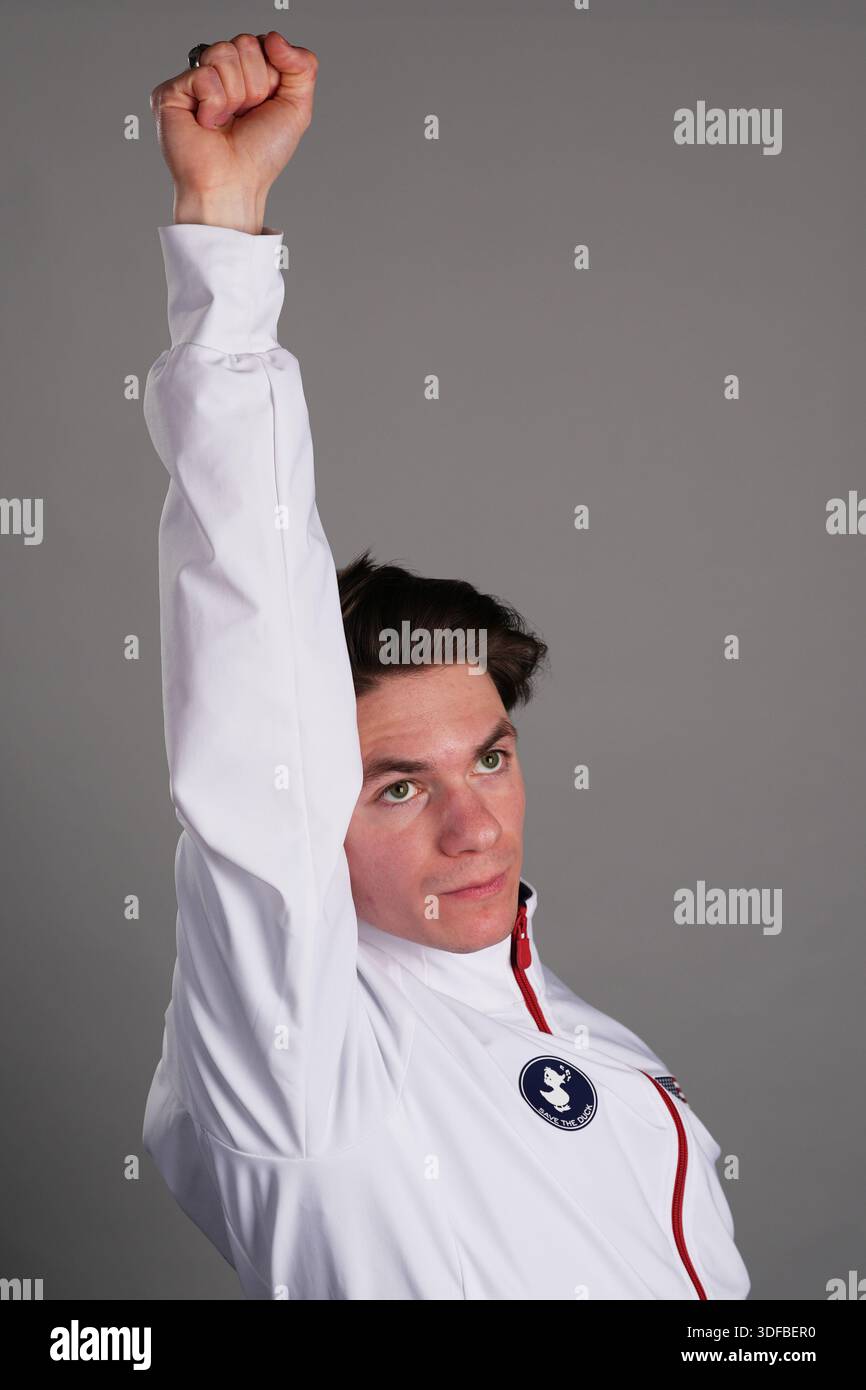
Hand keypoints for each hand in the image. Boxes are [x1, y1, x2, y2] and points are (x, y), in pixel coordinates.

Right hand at [149, 31, 318, 232]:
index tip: (263, 107)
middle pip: (243, 44)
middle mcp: (219, 73)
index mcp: (246, 73)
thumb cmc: (259, 156)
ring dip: (234, 96)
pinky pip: (203, 74)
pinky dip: (214, 104)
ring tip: (226, 121)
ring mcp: (193, 81)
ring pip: (223, 53)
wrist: (234, 184)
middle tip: (243, 116)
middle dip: (254, 86)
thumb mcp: (297, 108)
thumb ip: (303, 66)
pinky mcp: (171, 91)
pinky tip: (209, 123)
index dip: (270, 77)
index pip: (262, 43)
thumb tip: (274, 37)